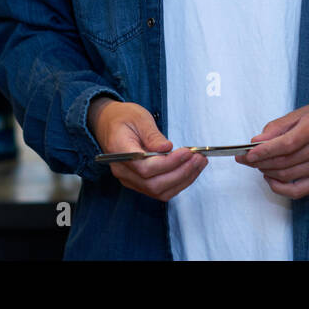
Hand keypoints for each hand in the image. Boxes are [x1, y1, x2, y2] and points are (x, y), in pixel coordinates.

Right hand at [89, 98, 206, 200]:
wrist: (109, 124)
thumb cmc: (123, 118)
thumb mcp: (139, 117)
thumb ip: (152, 134)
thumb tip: (167, 149)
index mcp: (119, 152)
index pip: (144, 168)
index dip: (168, 164)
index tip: (187, 152)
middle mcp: (123, 171)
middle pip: (154, 184)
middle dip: (181, 173)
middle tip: (198, 158)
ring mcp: (130, 179)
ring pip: (159, 191)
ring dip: (183, 180)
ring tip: (199, 163)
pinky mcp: (139, 182)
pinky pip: (160, 190)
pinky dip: (178, 183)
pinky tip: (190, 170)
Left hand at [235, 92, 308, 198]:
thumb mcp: (302, 112)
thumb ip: (278, 126)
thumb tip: (257, 141)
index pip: (285, 144)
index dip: (263, 152)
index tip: (247, 154)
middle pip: (285, 162)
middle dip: (260, 162)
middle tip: (246, 159)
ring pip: (289, 176)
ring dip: (268, 172)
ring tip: (258, 165)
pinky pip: (300, 190)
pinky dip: (281, 188)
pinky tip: (272, 179)